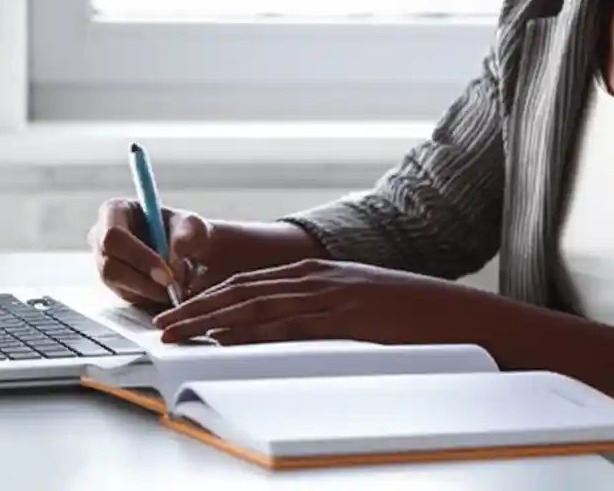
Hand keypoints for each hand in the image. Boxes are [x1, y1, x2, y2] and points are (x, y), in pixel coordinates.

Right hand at [87, 198, 214, 310]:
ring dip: (150, 290)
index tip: (167, 272)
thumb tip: (176, 250)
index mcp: (115, 211)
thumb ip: (189, 232)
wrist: (190, 254)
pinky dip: (150, 297)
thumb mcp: (194, 226)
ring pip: (118, 285)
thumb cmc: (187, 232)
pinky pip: (127, 296)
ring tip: (177, 288)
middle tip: (173, 288)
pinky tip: (169, 290)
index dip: (137, 256)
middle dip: (143, 280)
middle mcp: (101, 237)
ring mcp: (103, 262)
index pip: (113, 236)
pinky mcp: (114, 284)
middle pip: (109, 265)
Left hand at [152, 257, 484, 344]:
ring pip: (254, 305)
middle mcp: (312, 278)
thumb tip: (283, 331)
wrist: (451, 311)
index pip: (246, 283)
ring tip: (178, 333)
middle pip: (239, 290)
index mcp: (311, 273)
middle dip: (195, 307)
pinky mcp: (342, 316)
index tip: (177, 312)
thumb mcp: (352, 306)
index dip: (207, 297)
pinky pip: (289, 324)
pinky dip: (253, 332)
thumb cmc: (404, 314)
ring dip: (209, 320)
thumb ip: (316, 312)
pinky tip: (227, 340)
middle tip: (161, 325)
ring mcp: (326, 294)